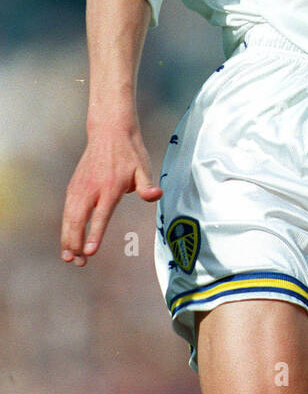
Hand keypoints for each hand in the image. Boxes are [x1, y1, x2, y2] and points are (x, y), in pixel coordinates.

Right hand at [60, 124, 162, 264]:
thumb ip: (147, 186)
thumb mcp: (144, 168)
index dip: (95, 234)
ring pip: (69, 217)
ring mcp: (79, 188)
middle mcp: (91, 189)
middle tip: (79, 262)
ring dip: (67, 239)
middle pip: (78, 220)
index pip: (101, 215)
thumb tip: (156, 195)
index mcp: (110, 187)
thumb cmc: (130, 153)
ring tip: (69, 258)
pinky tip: (67, 242)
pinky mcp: (73, 187)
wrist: (109, 132)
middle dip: (76, 243)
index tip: (90, 252)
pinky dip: (65, 228)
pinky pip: (67, 211)